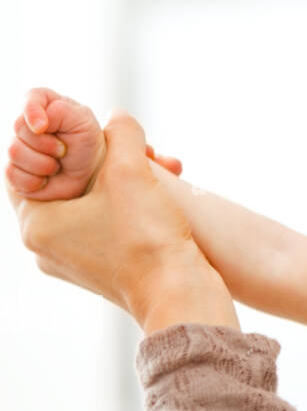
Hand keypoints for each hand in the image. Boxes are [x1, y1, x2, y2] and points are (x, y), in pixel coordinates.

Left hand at [6, 110, 234, 332]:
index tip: (83, 131)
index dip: (52, 144)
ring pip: (87, 204)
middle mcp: (47, 248)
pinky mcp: (102, 268)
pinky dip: (126, 205)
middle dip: (98, 160)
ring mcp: (75, 261)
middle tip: (126, 148)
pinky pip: (104, 225)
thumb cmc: (146, 239)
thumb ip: (121, 134)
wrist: (178, 293)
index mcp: (37, 226)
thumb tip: (118, 117)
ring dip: (118, 181)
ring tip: (153, 169)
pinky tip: (157, 194)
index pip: (24, 171)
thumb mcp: (131, 171)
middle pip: (61, 186)